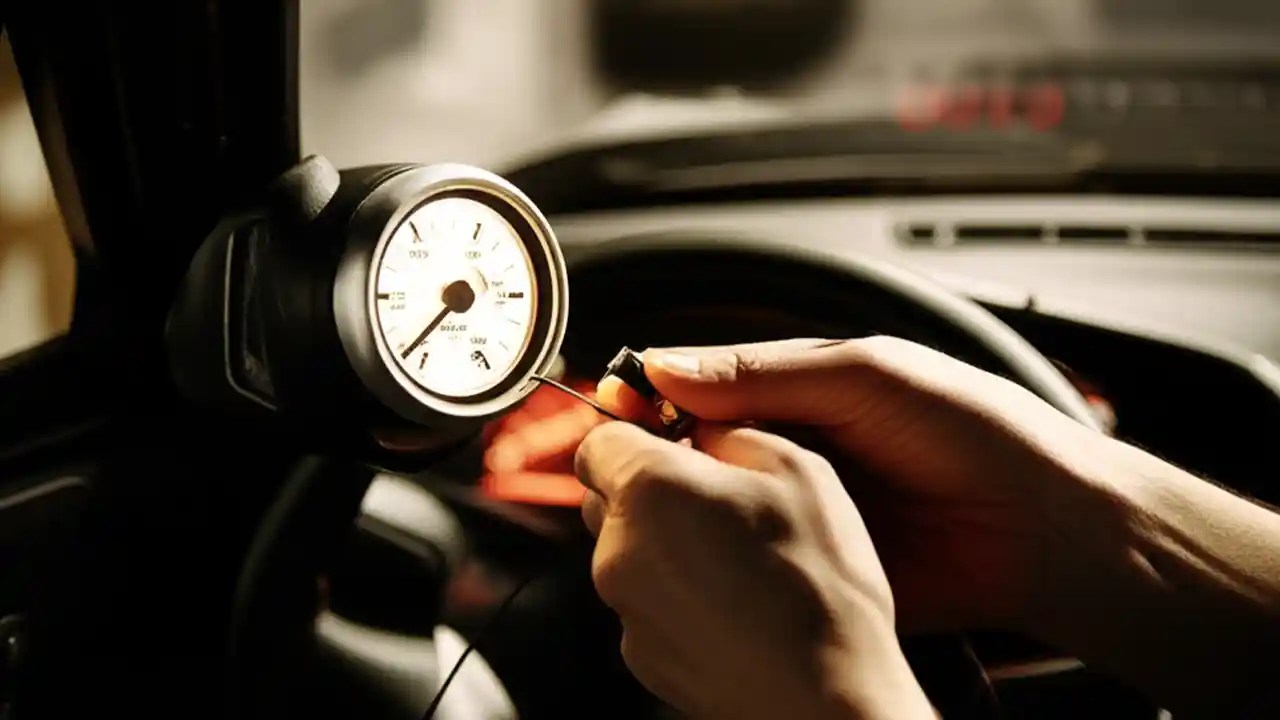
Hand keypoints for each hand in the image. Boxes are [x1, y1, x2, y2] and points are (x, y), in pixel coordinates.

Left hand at [575, 421, 935, 719]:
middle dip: (654, 489)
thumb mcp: (795, 467)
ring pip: (630, 551)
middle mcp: (619, 549)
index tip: (675, 440)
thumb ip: (729, 430)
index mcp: (648, 487)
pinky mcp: (642, 655)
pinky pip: (648, 602)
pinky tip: (736, 602)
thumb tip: (701, 429)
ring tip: (740, 558)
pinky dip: (679, 594)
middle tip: (721, 499)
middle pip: (609, 496)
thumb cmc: (818, 584)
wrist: (826, 697)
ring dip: (669, 543)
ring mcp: (626, 608)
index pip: (598, 437)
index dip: (637, 433)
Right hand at [622, 337, 1109, 633]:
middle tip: (616, 471)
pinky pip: (755, 564)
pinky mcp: (816, 567)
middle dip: (658, 461)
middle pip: (701, 454)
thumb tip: (667, 366)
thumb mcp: (863, 374)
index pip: (705, 390)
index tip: (610, 411)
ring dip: (684, 512)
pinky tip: (697, 562)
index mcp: (804, 394)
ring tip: (646, 515)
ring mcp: (805, 512)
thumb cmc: (976, 430)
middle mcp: (797, 452)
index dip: (655, 400)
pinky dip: (724, 562)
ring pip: (720, 511)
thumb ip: (764, 371)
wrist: (1047, 530)